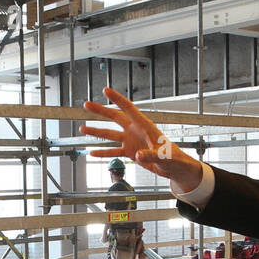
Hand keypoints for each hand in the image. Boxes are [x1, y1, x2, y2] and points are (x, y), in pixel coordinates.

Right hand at [81, 87, 203, 190]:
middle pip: (115, 118)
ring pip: (110, 135)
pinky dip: (103, 152)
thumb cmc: (175, 159)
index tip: (105, 90)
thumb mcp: (164, 157)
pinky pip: (113, 151)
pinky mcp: (130, 152)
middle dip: (100, 111)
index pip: (129, 109)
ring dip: (96, 132)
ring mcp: (131, 141)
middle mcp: (136, 131)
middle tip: (86, 105)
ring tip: (82, 129)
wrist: (175, 168)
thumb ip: (151, 155)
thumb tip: (138, 155)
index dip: (117, 99)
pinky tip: (92, 152)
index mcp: (145, 126)